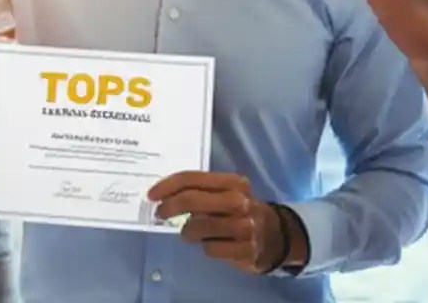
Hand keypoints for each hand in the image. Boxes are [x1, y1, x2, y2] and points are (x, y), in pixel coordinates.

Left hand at [147, 172, 291, 273]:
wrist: (276, 236)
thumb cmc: (240, 211)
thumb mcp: (225, 193)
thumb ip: (199, 191)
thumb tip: (163, 195)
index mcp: (233, 182)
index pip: (192, 178)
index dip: (167, 186)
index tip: (152, 195)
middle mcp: (240, 201)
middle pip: (192, 200)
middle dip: (170, 207)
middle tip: (160, 213)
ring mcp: (245, 226)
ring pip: (197, 227)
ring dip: (188, 231)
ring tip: (193, 232)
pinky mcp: (246, 250)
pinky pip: (210, 249)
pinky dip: (206, 247)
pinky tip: (213, 244)